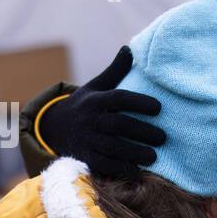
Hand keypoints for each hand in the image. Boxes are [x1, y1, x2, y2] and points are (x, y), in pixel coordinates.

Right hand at [38, 46, 165, 177]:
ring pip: (112, 147)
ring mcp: (86, 139)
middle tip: (163, 137)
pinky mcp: (83, 157)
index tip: (159, 108)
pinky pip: (102, 164)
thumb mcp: (96, 86)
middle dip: (143, 131)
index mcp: (95, 100)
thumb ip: (115, 71)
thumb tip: (130, 48)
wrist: (53, 127)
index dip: (140, 102)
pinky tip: (136, 169)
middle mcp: (90, 119)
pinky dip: (119, 168)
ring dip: (134, 152)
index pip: (119, 99)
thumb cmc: (84, 105)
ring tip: (153, 156)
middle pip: (118, 125)